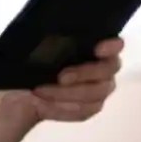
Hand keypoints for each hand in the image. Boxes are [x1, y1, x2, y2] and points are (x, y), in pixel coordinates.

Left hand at [0, 38, 125, 124]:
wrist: (25, 86)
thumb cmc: (36, 59)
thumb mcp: (40, 44)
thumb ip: (53, 39)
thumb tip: (52, 31)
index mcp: (97, 45)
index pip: (115, 44)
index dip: (111, 46)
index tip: (97, 49)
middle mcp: (106, 67)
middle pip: (106, 71)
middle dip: (83, 73)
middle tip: (61, 77)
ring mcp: (101, 89)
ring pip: (94, 94)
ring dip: (66, 94)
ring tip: (41, 91)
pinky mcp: (91, 107)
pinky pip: (83, 111)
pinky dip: (62, 108)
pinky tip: (44, 103)